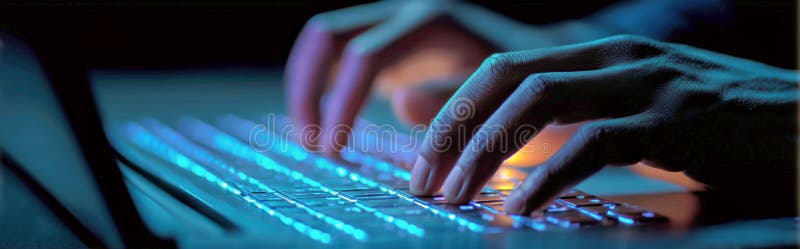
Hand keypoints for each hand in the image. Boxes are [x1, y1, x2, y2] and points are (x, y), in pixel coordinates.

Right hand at [285, 1, 586, 155]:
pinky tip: (333, 127)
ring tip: (313, 139)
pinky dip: (326, 88)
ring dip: (308, 87)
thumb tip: (397, 102)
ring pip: (325, 41)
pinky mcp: (390, 45)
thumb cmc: (525, 87)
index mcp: (430, 20)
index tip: (335, 149)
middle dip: (308, 89)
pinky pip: (340, 57)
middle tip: (311, 144)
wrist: (541, 66)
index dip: (341, 102)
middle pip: (326, 36)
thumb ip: (452, 99)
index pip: (364, 56)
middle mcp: (405, 12)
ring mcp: (393, 24)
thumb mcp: (498, 97)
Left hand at [409, 35, 798, 214]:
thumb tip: (503, 155)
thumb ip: (564, 125)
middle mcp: (617, 58)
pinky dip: (550, 178)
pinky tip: (524, 210)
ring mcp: (648, 86)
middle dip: (453, 130)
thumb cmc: (712, 129)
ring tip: (455, 197)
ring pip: (539, 102)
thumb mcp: (629, 117)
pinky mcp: (679, 124)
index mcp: (599, 55)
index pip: (501, 69)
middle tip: (423, 183)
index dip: (451, 113)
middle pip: (506, 79)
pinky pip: (595, 144)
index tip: (422, 162)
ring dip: (486, 151)